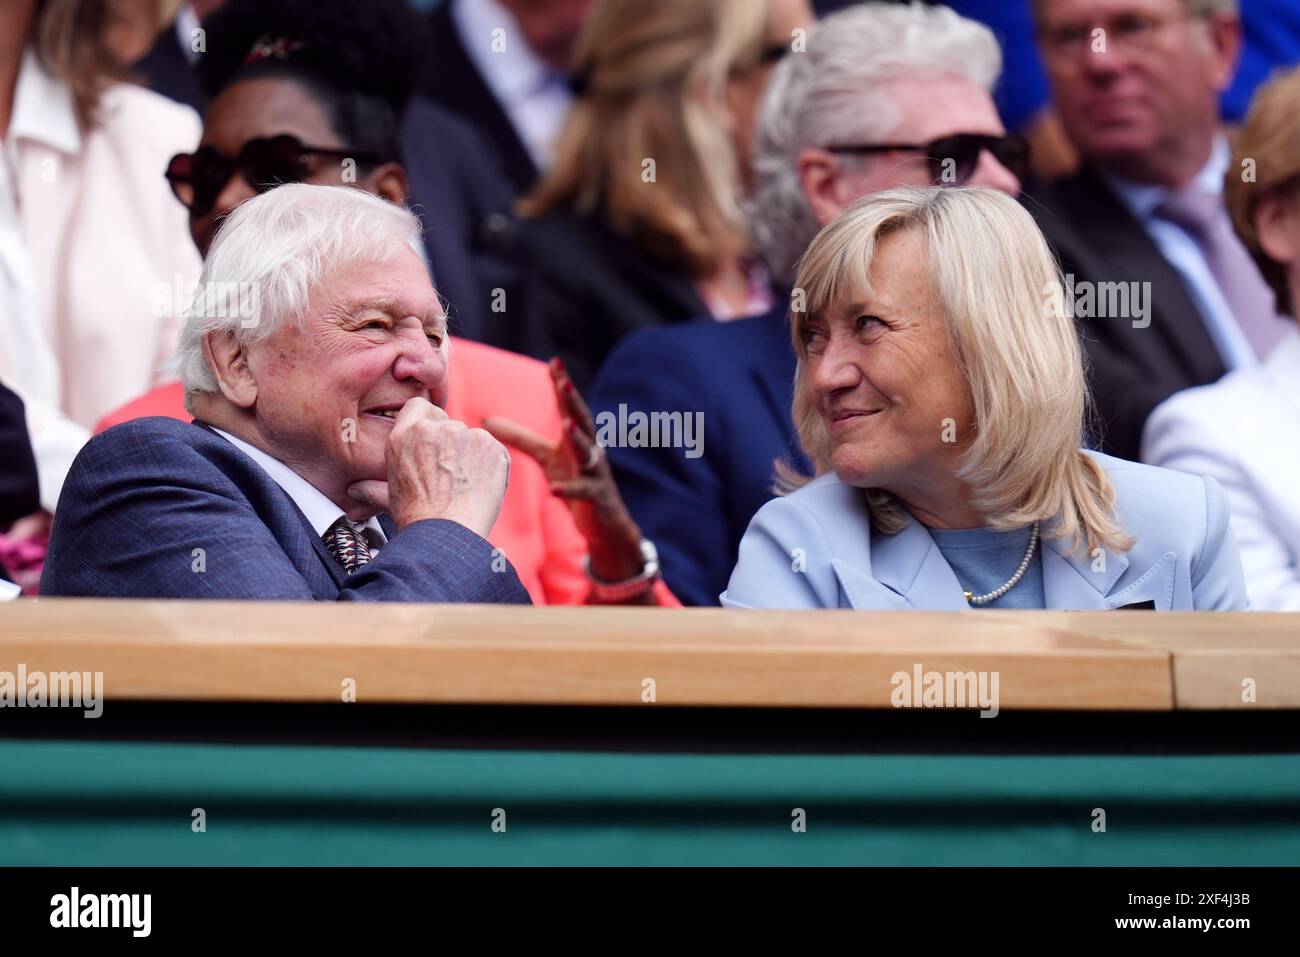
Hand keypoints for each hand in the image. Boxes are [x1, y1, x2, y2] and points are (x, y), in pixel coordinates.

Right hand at [347, 397, 509, 538]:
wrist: (446, 533)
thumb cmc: (416, 518)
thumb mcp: (389, 497)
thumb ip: (373, 486)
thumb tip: (355, 489)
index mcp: (405, 435)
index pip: (420, 407)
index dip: (428, 424)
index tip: (433, 443)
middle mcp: (435, 428)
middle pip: (449, 424)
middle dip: (451, 445)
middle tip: (450, 476)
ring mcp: (465, 435)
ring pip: (472, 438)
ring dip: (472, 456)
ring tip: (464, 486)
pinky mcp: (491, 445)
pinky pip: (494, 450)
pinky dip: (491, 465)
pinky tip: (480, 487)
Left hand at [483, 358, 645, 581]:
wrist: (605, 522)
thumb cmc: (575, 483)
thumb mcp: (547, 458)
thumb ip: (520, 438)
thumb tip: (486, 419)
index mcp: (576, 438)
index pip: (568, 407)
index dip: (562, 384)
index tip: (555, 362)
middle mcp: (590, 450)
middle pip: (582, 421)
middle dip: (573, 401)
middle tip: (564, 382)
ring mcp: (595, 473)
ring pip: (588, 452)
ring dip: (578, 438)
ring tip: (567, 425)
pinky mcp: (596, 498)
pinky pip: (582, 492)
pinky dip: (568, 490)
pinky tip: (554, 490)